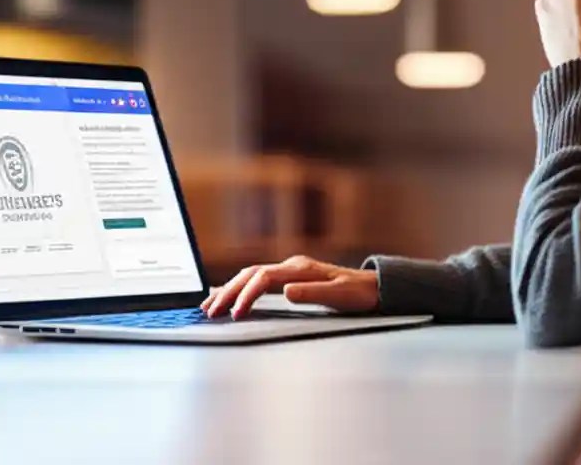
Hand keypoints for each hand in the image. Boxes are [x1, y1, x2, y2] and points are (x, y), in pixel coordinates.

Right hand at [200, 255, 379, 319]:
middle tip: (211, 311)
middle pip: (250, 274)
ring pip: (250, 276)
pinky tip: (226, 295)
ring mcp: (289, 271)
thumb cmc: (357, 293)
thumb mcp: (339, 296)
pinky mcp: (289, 279)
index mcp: (300, 269)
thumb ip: (312, 293)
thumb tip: (286, 291)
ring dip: (229, 289)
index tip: (236, 313)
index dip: (247, 295)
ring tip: (209, 305)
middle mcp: (291, 267)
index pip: (263, 277)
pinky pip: (257, 280)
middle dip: (228, 292)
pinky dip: (239, 288)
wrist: (371, 287)